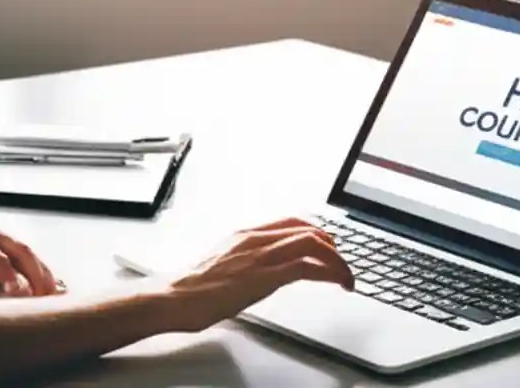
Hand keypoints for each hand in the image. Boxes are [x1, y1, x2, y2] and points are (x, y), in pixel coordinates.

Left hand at [0, 195, 59, 296]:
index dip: (9, 276)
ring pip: (26, 248)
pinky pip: (22, 248)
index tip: (20, 295)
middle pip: (21, 249)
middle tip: (48, 296)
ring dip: (42, 268)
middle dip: (37, 273)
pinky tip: (48, 277)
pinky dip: (38, 263)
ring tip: (56, 290)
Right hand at [162, 217, 354, 332]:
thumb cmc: (191, 288)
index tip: (326, 244)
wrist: (173, 297)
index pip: (290, 222)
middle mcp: (256, 238)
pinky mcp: (265, 275)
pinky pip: (308, 266)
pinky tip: (338, 283)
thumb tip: (256, 272)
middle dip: (332, 245)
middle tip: (341, 263)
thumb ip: (242, 262)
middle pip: (307, 229)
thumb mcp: (222, 265)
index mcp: (245, 234)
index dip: (315, 231)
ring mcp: (261, 255)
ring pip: (314, 243)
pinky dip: (331, 272)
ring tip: (346, 276)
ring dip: (338, 260)